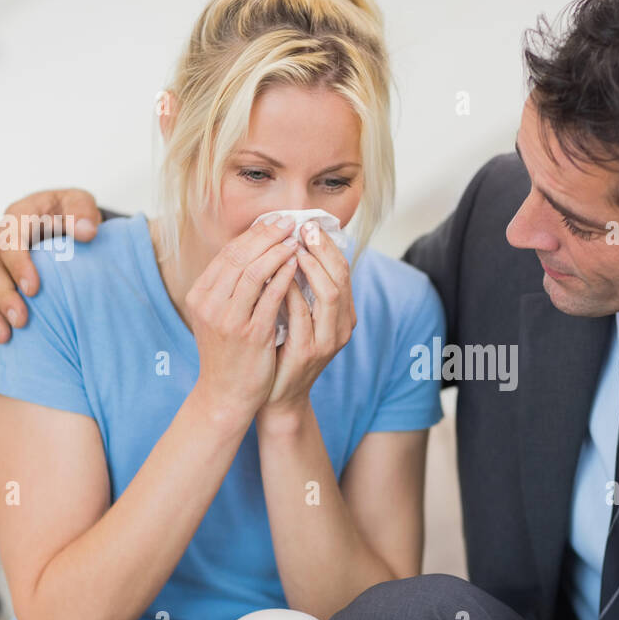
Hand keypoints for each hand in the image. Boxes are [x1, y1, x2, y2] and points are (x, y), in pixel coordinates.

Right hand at [0, 189, 101, 342]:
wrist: (58, 218)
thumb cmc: (70, 212)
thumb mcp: (79, 203)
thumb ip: (82, 212)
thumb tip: (87, 232)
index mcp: (17, 219)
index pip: (11, 241)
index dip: (19, 266)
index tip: (34, 290)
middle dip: (4, 297)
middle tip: (21, 320)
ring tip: (2, 337)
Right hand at [185, 215, 301, 433]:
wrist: (225, 394)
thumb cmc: (228, 353)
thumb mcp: (217, 316)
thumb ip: (229, 288)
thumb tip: (253, 252)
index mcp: (200, 295)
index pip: (227, 254)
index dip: (252, 235)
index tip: (273, 222)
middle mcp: (209, 304)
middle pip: (239, 257)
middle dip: (266, 236)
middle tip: (288, 223)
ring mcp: (228, 319)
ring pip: (253, 272)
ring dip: (277, 251)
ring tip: (296, 239)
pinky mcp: (250, 334)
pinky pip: (270, 296)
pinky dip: (284, 276)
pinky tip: (298, 265)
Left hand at [256, 219, 356, 433]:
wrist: (275, 396)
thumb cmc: (282, 351)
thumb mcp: (298, 316)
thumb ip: (301, 288)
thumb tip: (291, 246)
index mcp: (343, 314)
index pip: (343, 269)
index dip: (327, 244)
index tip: (307, 223)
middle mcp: (342, 326)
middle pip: (342, 276)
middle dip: (322, 248)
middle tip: (301, 227)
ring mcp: (328, 341)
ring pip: (330, 293)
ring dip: (310, 266)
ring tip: (291, 246)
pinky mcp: (308, 352)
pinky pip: (302, 314)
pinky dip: (290, 291)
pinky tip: (275, 276)